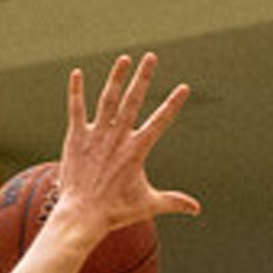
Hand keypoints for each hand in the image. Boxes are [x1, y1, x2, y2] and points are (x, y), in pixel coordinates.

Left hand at [51, 54, 199, 237]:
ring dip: (116, 78)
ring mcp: (95, 136)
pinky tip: (77, 73)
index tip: (184, 87)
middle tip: (151, 57)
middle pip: (133, 101)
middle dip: (143, 78)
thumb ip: (173, 202)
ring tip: (124, 59)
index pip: (160, 122)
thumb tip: (196, 209)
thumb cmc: (116, 211)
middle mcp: (117, 138)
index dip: (173, 104)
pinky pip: (76, 109)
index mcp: (136, 150)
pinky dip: (76, 91)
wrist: (82, 215)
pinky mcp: (76, 138)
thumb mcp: (149, 204)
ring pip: (107, 100)